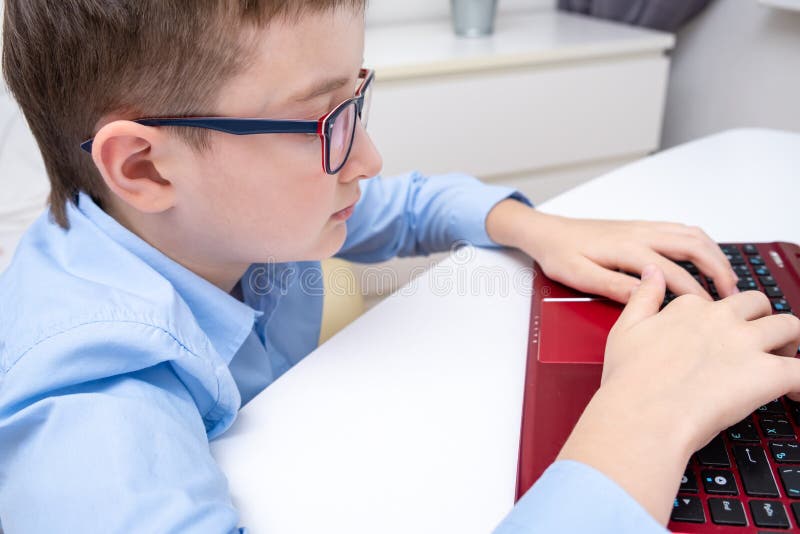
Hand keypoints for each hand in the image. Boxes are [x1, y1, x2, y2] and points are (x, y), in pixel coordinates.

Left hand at [485, 200, 738, 302]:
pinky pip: (680, 230)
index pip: (672, 272)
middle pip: (693, 245)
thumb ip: (612, 286)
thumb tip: (645, 298)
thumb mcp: (579, 277)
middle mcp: (639, 233)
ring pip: (691, 234)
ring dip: (714, 254)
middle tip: (732, 295)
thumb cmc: (560, 255)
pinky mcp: (640, 227)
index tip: (708, 313)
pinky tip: (704, 260)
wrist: (546, 232)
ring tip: (726, 279)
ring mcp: (642, 227)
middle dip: (718, 269)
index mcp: (626, 249)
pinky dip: (701, 244)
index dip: (694, 293)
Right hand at [557, 265, 799, 524]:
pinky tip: (795, 394)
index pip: (717, 302)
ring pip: (791, 327)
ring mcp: (747, 344)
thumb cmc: (630, 380)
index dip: (722, 319)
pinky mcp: (769, 374)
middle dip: (764, 320)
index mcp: (689, 308)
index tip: (720, 337)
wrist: (643, 414)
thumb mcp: (624, 329)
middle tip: (760, 343)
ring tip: (785, 361)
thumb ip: (644, 296)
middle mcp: (721, 319)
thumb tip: (653, 272)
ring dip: (792, 342)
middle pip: (760, 305)